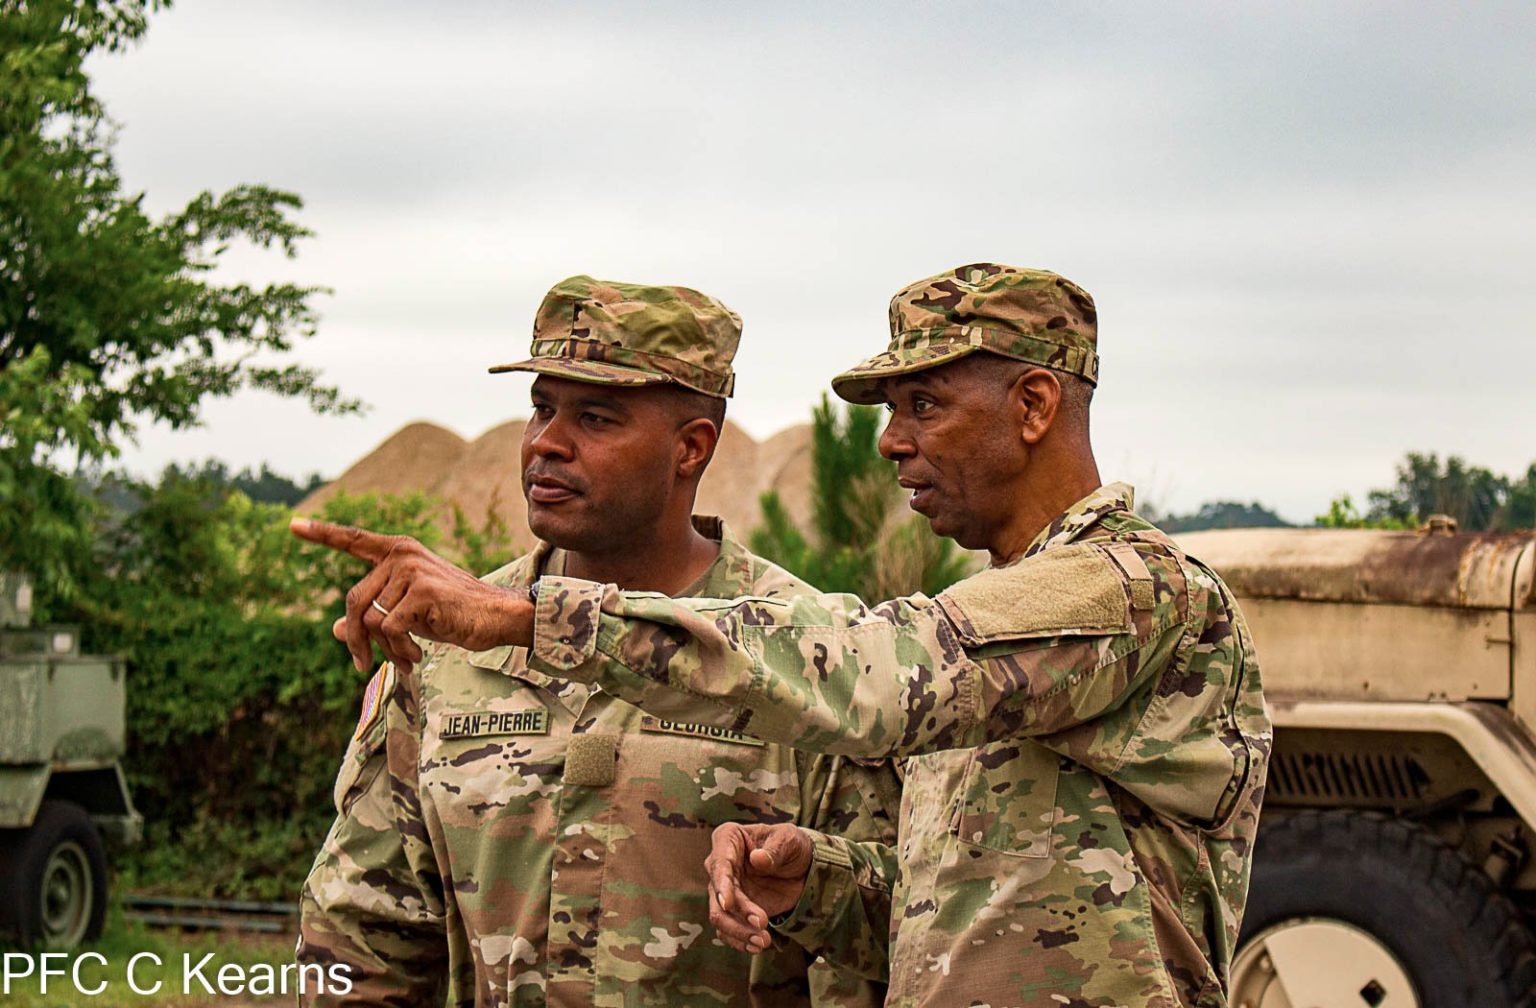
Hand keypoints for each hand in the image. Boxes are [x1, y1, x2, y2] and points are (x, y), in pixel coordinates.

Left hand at [289, 518, 533, 674]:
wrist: (496, 617)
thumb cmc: (452, 613)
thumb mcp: (408, 613)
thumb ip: (373, 614)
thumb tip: (334, 628)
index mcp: (398, 552)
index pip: (353, 540)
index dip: (322, 534)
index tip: (292, 525)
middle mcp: (402, 555)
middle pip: (353, 601)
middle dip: (355, 639)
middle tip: (362, 664)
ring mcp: (412, 571)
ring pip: (371, 619)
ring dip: (385, 649)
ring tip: (407, 658)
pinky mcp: (422, 592)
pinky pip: (389, 628)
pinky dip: (399, 648)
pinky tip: (418, 654)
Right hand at [705, 822, 812, 953]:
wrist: (802, 868)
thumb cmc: (791, 845)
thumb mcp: (789, 840)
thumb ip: (774, 849)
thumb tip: (756, 859)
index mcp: (728, 838)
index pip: (719, 863)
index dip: (722, 884)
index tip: (728, 903)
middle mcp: (720, 865)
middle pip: (718, 895)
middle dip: (738, 914)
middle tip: (762, 923)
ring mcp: (725, 890)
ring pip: (720, 916)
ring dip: (739, 932)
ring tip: (763, 941)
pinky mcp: (734, 911)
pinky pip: (728, 930)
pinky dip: (740, 941)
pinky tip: (756, 947)